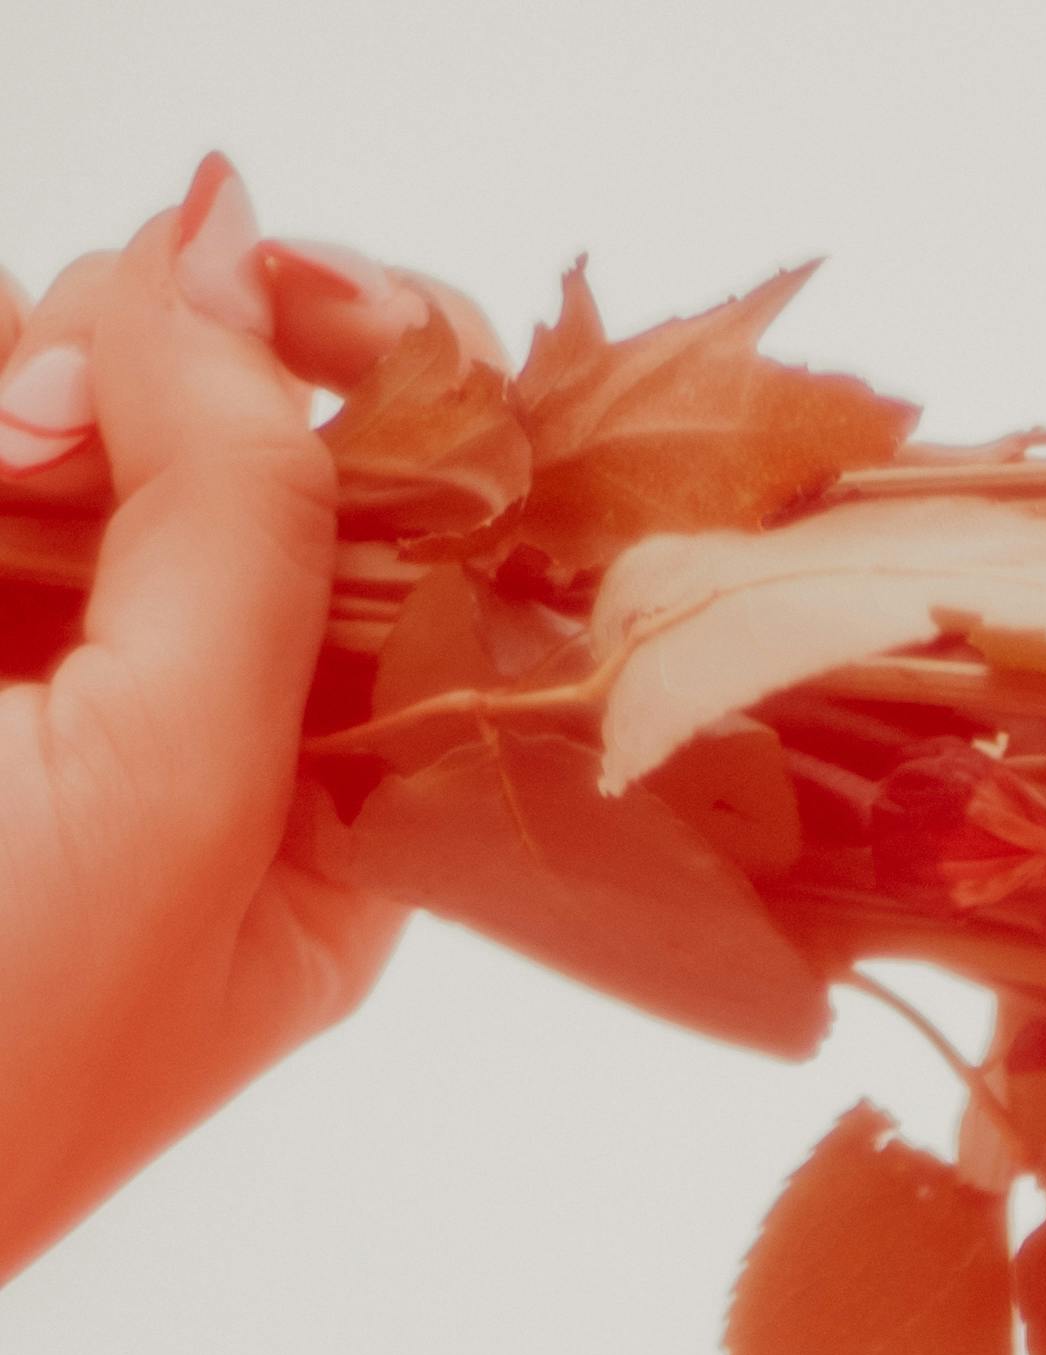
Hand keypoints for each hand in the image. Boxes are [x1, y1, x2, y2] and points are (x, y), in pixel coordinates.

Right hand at [0, 164, 440, 1284]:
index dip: (362, 370)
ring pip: (55, 415)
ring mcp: (41, 678)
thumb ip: (245, 522)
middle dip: (135, 381)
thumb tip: (237, 263)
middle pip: (220, 434)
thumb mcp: (183, 788)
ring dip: (20, 407)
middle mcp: (196, 734)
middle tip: (35, 453)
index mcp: (337, 811)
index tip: (266, 282)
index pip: (417, 528)